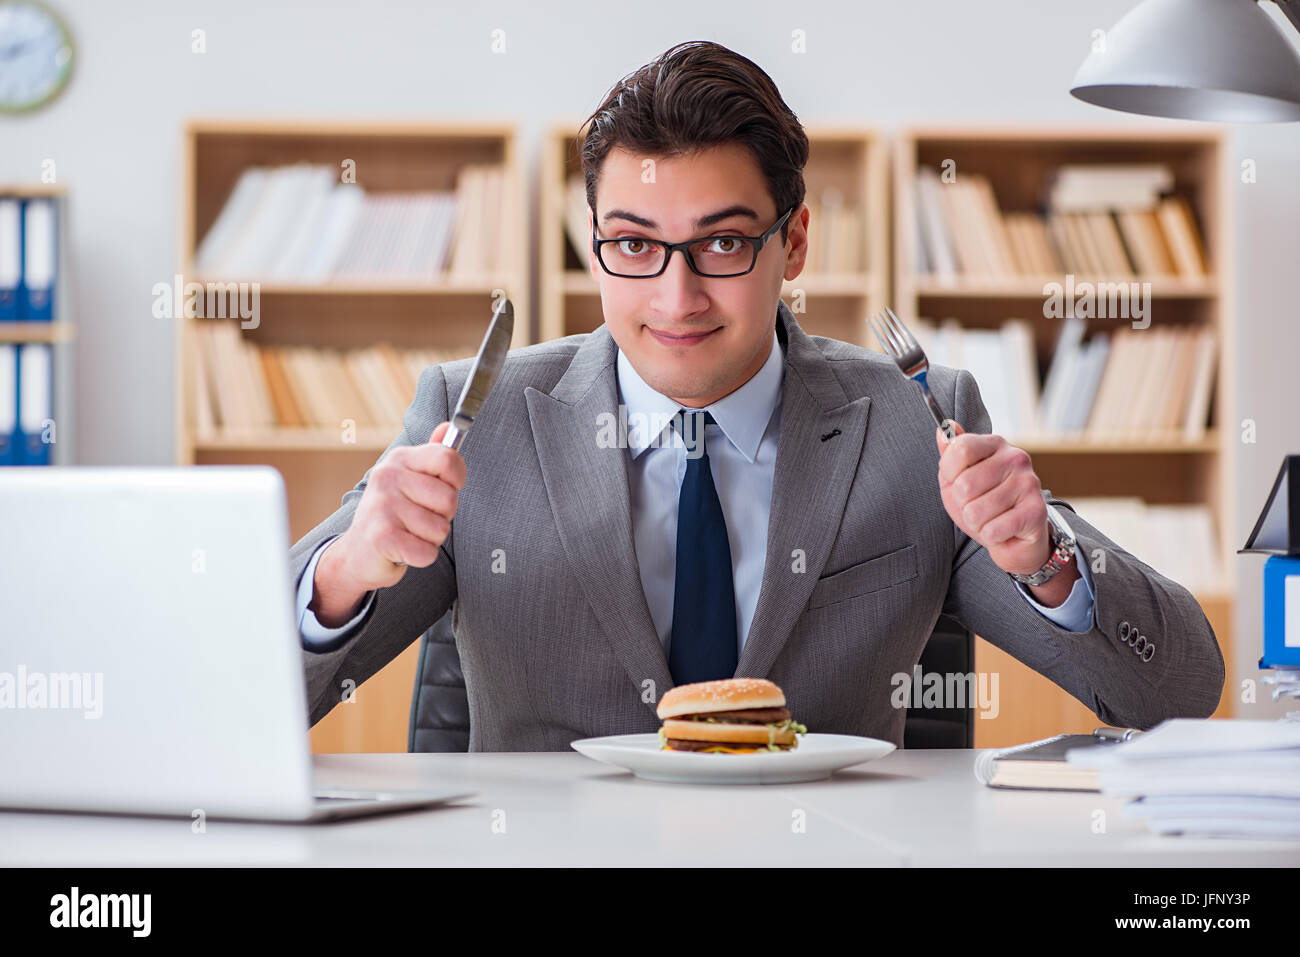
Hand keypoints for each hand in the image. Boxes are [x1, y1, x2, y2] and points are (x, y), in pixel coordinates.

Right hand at [331, 421, 466, 592]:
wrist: (359, 552)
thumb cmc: (393, 514)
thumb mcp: (411, 479)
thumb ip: (432, 455)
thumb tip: (448, 426)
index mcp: (400, 459)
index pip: (447, 458)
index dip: (456, 479)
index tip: (445, 488)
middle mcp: (388, 476)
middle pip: (449, 499)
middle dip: (443, 516)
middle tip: (419, 519)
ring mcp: (382, 505)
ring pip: (441, 529)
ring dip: (430, 539)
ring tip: (409, 533)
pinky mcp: (382, 536)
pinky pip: (428, 552)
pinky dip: (422, 556)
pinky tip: (404, 549)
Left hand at [935, 421, 1050, 576]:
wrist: (1014, 538)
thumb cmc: (983, 503)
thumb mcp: (958, 478)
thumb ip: (950, 455)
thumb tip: (942, 430)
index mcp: (995, 444)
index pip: (960, 449)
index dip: (950, 473)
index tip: (957, 482)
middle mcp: (1016, 458)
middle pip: (964, 485)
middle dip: (963, 504)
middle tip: (978, 506)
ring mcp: (1028, 483)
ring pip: (975, 512)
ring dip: (976, 523)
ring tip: (991, 518)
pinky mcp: (1036, 511)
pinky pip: (992, 530)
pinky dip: (991, 536)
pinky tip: (1003, 529)